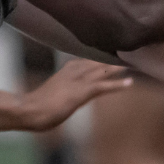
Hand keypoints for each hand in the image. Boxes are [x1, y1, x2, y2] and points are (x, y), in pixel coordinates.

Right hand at [0, 59, 131, 131]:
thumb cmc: (36, 106)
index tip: (113, 53)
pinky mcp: (82, 92)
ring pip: (103, 71)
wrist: (30, 110)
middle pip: (97, 62)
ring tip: (133, 64)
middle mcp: (74, 71)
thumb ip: (62, 90)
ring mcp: (78, 80)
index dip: (100, 58)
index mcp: (66, 70)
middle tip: (128, 53)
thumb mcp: (52, 94)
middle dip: (112, 59)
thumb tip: (65, 94)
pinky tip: (130, 83)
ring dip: (118, 68)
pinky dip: (117, 84)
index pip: (87, 60)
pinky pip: (103, 86)